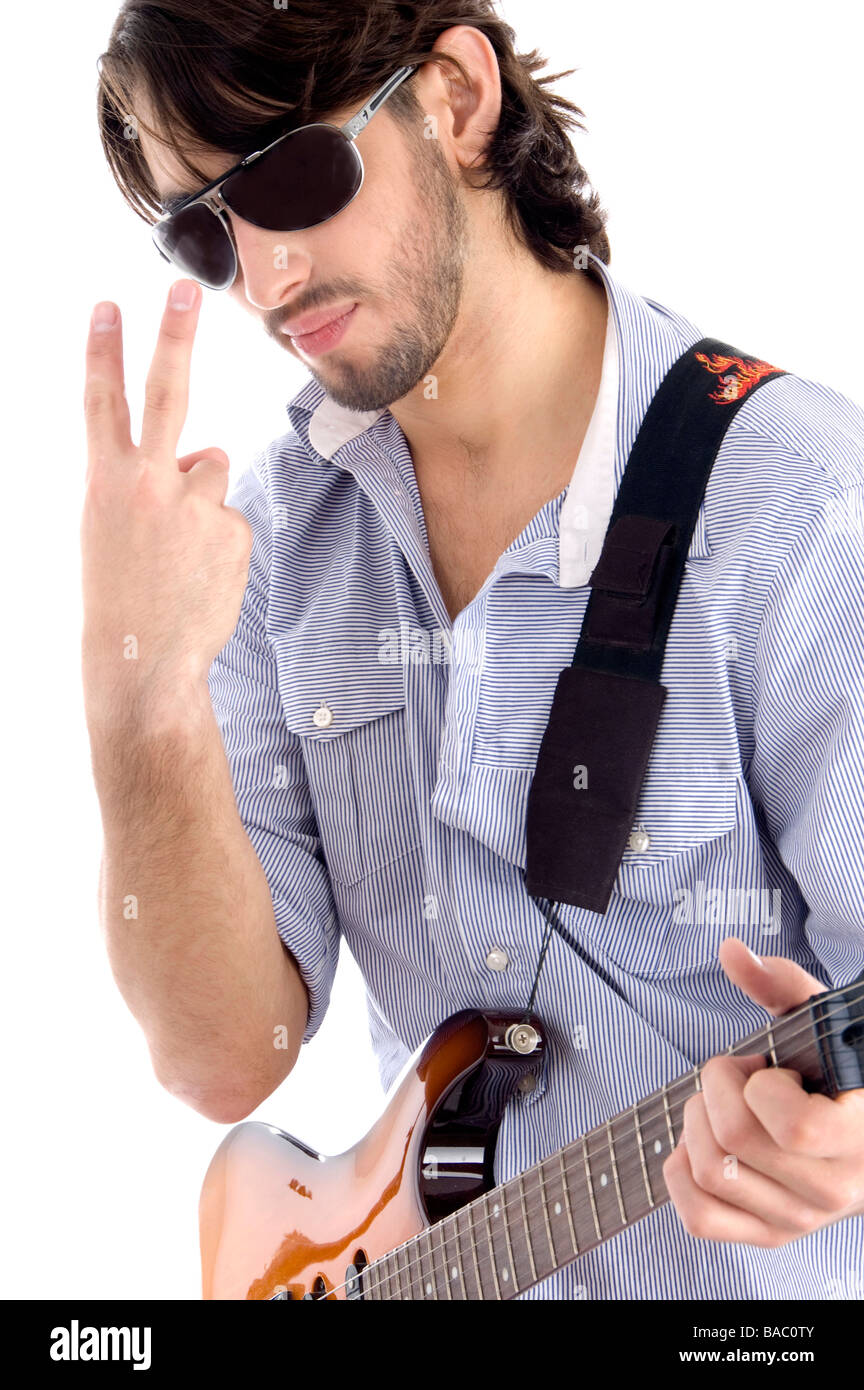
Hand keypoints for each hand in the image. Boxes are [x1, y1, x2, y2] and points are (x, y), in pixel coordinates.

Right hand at [81, 281, 252, 728]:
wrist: (142, 660)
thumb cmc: (123, 593)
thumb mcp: (112, 529)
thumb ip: (150, 480)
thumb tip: (204, 455)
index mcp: (105, 483)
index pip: (103, 403)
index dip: (103, 351)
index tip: (109, 305)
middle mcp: (147, 485)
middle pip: (166, 395)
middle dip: (173, 337)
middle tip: (184, 290)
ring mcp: (192, 506)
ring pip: (213, 470)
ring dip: (202, 499)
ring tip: (179, 553)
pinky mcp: (231, 530)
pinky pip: (232, 516)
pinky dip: (221, 539)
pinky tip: (201, 574)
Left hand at [662, 937, 863, 1246]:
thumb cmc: (843, 1079)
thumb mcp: (825, 1025)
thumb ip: (783, 984)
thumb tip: (731, 951)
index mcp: (857, 1136)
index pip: (793, 1126)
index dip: (761, 1085)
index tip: (766, 1066)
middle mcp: (831, 1188)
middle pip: (733, 1142)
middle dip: (715, 1088)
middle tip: (735, 1074)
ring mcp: (799, 1218)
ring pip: (710, 1175)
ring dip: (696, 1125)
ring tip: (723, 1107)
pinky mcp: (770, 1235)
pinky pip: (700, 1219)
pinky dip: (680, 1174)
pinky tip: (701, 1142)